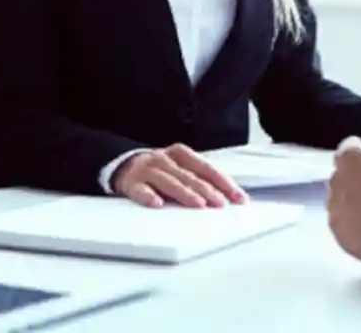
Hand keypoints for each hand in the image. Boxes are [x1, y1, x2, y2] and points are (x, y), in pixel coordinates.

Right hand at [112, 143, 247, 208]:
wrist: (123, 166)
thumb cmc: (159, 172)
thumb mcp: (180, 169)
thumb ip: (200, 180)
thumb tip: (228, 197)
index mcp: (180, 155)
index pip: (205, 168)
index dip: (223, 182)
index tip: (238, 197)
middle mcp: (164, 159)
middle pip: (188, 175)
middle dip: (206, 190)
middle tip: (219, 203)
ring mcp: (147, 170)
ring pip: (168, 181)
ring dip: (183, 193)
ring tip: (197, 204)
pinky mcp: (131, 183)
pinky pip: (140, 189)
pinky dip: (148, 196)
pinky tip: (156, 203)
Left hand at [327, 136, 360, 262]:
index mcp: (349, 156)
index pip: (352, 146)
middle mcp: (334, 178)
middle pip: (344, 175)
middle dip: (358, 180)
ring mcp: (333, 205)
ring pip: (341, 200)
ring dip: (355, 203)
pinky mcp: (336, 229)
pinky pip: (344, 224)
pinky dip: (355, 225)